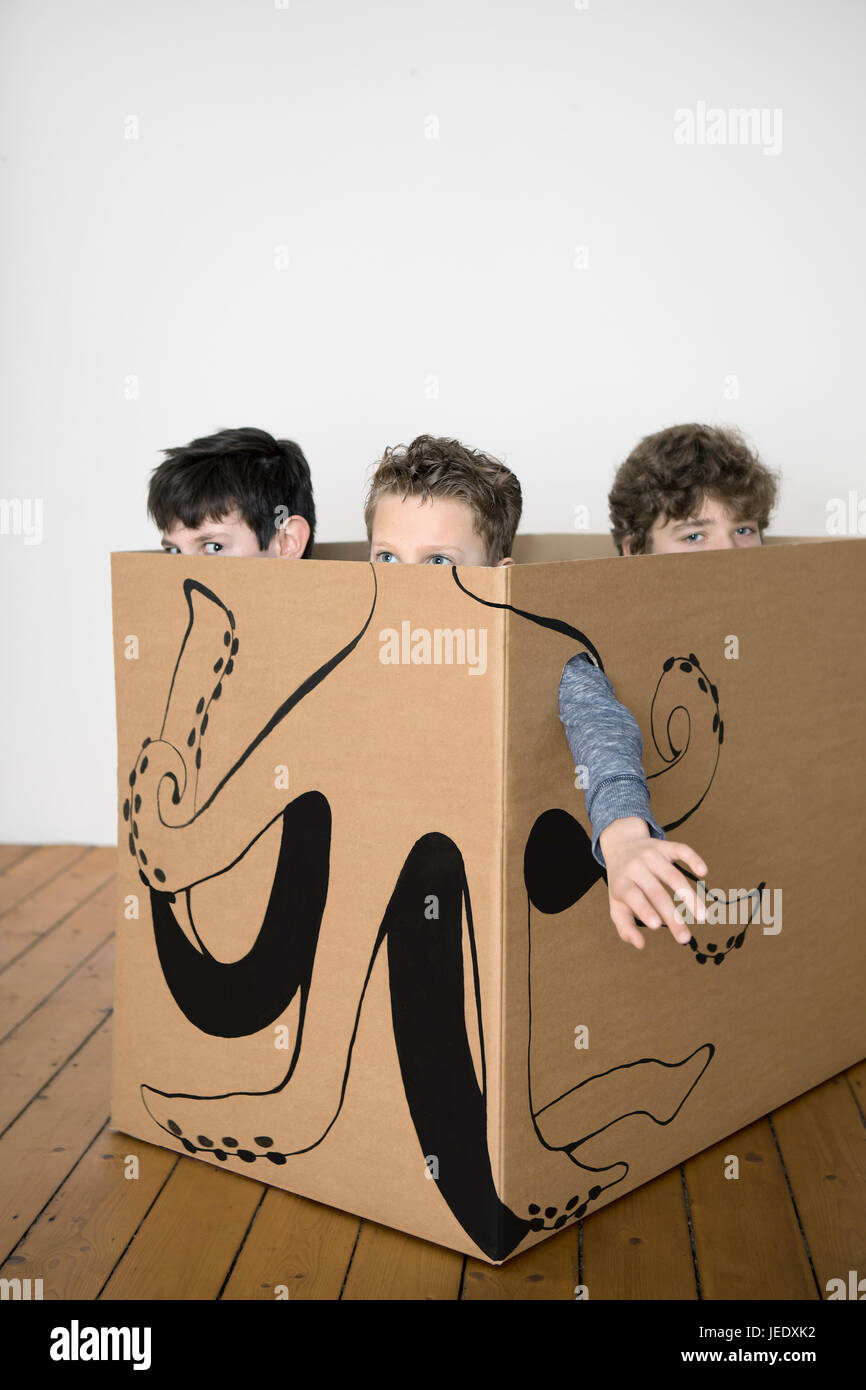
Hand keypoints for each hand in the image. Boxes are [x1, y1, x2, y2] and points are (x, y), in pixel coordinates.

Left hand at [598, 817, 706, 950]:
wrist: (621, 845)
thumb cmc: (622, 884)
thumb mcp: (617, 904)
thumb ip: (625, 927)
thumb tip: (640, 945)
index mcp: (621, 882)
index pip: (633, 896)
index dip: (644, 910)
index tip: (656, 926)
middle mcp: (636, 866)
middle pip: (656, 892)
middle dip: (672, 916)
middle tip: (686, 938)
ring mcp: (652, 855)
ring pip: (673, 875)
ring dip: (690, 896)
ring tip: (703, 916)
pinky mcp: (666, 846)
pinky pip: (682, 850)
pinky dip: (694, 859)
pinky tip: (704, 872)